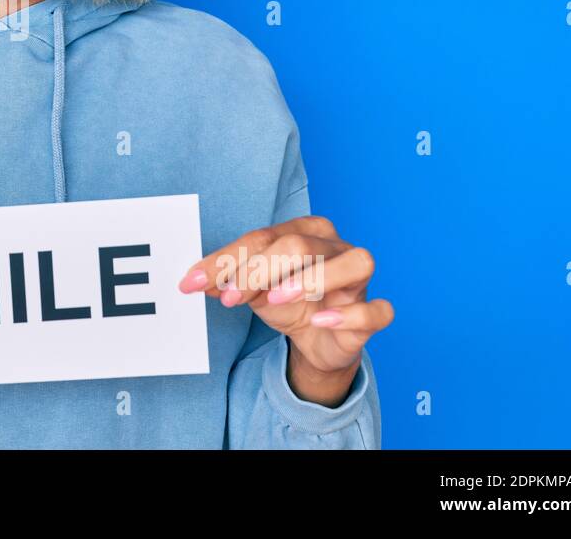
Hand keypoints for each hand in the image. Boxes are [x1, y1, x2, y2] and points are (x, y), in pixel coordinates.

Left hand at [178, 215, 393, 397]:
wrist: (316, 340)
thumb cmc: (287, 302)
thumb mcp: (251, 290)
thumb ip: (226, 280)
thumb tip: (194, 280)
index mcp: (304, 231)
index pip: (261, 238)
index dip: (227, 261)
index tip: (194, 283)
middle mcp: (334, 246)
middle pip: (297, 245)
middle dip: (256, 271)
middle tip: (228, 299)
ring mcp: (358, 279)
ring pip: (350, 263)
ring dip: (308, 280)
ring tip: (274, 299)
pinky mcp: (371, 311)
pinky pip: (376, 309)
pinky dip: (349, 314)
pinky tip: (321, 320)